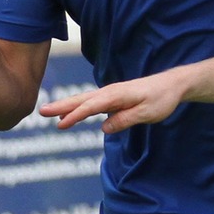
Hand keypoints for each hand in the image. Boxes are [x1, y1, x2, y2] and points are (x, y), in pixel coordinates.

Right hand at [41, 72, 188, 132]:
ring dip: (65, 106)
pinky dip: (77, 108)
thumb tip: (104, 128)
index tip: (61, 124)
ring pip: (83, 101)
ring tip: (48, 113)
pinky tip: (68, 116)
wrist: (171, 85)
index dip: (76, 115)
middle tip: (42, 111)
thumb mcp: (147, 113)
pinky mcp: (112, 99)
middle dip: (61, 106)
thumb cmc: (161, 99)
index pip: (92, 106)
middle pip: (81, 100)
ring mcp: (110, 95)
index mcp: (117, 95)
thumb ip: (125, 119)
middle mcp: (110, 92)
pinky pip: (91, 104)